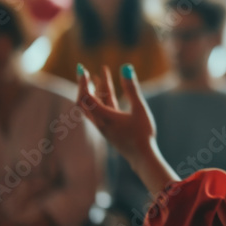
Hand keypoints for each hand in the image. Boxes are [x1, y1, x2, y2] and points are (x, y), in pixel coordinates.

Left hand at [77, 64, 178, 193]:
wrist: (142, 157)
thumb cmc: (142, 133)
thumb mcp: (140, 109)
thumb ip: (132, 88)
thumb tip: (126, 68)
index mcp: (103, 117)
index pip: (85, 97)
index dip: (83, 82)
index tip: (84, 69)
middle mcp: (99, 122)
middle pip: (83, 102)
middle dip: (83, 85)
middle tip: (83, 70)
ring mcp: (103, 127)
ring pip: (92, 106)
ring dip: (94, 91)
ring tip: (99, 75)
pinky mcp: (109, 129)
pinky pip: (99, 111)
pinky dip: (101, 99)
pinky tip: (109, 93)